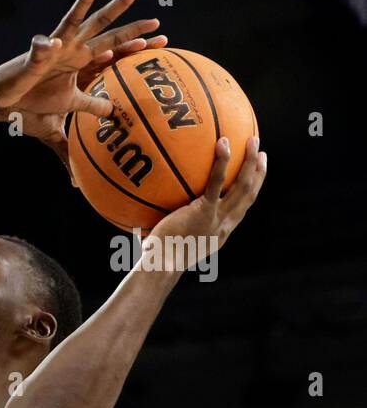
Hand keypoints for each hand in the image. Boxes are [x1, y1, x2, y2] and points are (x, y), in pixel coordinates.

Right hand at [0, 0, 160, 122]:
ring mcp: (53, 50)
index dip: (135, 41)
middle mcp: (71, 49)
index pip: (114, 46)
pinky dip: (44, 48)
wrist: (4, 100)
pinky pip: (39, 50)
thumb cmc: (33, 100)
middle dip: (122, 10)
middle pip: (101, 25)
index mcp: (81, 59)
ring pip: (71, 22)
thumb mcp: (69, 105)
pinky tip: (50, 46)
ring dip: (81, 3)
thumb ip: (91, 105)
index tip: (160, 35)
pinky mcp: (33, 58)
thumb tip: (112, 113)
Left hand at [144, 136, 266, 272]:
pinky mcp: (204, 212)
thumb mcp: (171, 241)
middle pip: (250, 194)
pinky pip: (216, 182)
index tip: (256, 174)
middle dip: (259, 172)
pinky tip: (223, 143)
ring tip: (253, 140)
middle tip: (262, 152)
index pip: (242, 208)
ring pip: (243, 186)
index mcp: (220, 233)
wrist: (160, 266)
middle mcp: (224, 226)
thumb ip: (168, 227)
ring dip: (251, 162)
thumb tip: (144, 218)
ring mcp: (217, 219)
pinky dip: (222, 161)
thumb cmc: (159, 258)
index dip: (252, 190)